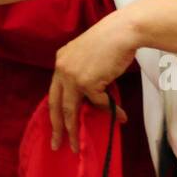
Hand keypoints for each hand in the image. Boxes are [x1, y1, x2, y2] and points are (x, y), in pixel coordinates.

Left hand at [48, 9, 136, 152]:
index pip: (54, 90)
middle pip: (55, 104)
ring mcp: (72, 76)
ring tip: (76, 145)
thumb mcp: (90, 56)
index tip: (55, 123)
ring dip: (73, 130)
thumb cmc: (112, 41)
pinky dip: (111, 110)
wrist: (122, 31)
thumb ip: (83, 74)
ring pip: (70, 110)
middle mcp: (62, 68)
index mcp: (61, 60)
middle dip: (56, 126)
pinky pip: (99, 103)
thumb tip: (90, 99)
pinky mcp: (86, 82)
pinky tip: (121, 115)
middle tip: (55, 144)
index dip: (55, 109)